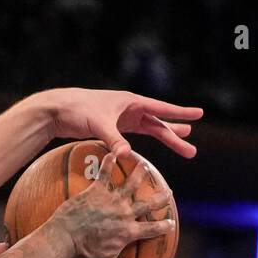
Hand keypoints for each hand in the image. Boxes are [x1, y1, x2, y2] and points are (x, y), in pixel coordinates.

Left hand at [37, 88, 201, 158]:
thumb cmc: (78, 111)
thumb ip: (114, 140)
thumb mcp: (99, 125)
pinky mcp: (112, 127)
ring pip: (148, 129)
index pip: (162, 108)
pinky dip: (144, 141)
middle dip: (175, 136)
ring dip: (164, 137)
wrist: (58, 109)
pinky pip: (133, 135)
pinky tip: (152, 145)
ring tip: (182, 144)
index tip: (200, 114)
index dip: (180, 113)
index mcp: (131, 102)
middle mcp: (129, 108)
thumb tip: (126, 155)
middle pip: (158, 124)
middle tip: (191, 150)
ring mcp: (121, 118)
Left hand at [49, 148, 174, 257]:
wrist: (62, 240)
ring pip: (130, 183)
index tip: (171, 222)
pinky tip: (113, 153)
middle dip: (160, 198)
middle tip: (169, 192)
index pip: (152, 229)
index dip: (164, 226)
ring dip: (139, 173)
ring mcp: (110, 200)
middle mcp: (124, 214)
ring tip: (144, 164)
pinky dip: (108, 163)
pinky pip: (104, 174)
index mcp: (128, 232)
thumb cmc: (82, 257)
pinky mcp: (95, 191)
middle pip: (147, 204)